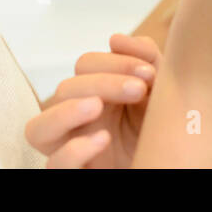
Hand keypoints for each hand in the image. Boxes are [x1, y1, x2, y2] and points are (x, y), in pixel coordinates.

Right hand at [25, 34, 159, 167]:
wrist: (173, 163)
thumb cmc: (162, 128)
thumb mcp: (161, 90)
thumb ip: (146, 59)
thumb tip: (115, 38)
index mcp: (95, 93)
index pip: (86, 65)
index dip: (115, 62)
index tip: (149, 72)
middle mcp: (76, 120)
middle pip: (65, 89)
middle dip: (103, 82)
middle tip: (139, 90)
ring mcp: (70, 148)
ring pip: (38, 128)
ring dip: (67, 111)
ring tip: (98, 106)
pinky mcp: (76, 173)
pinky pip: (55, 166)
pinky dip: (73, 150)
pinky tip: (103, 139)